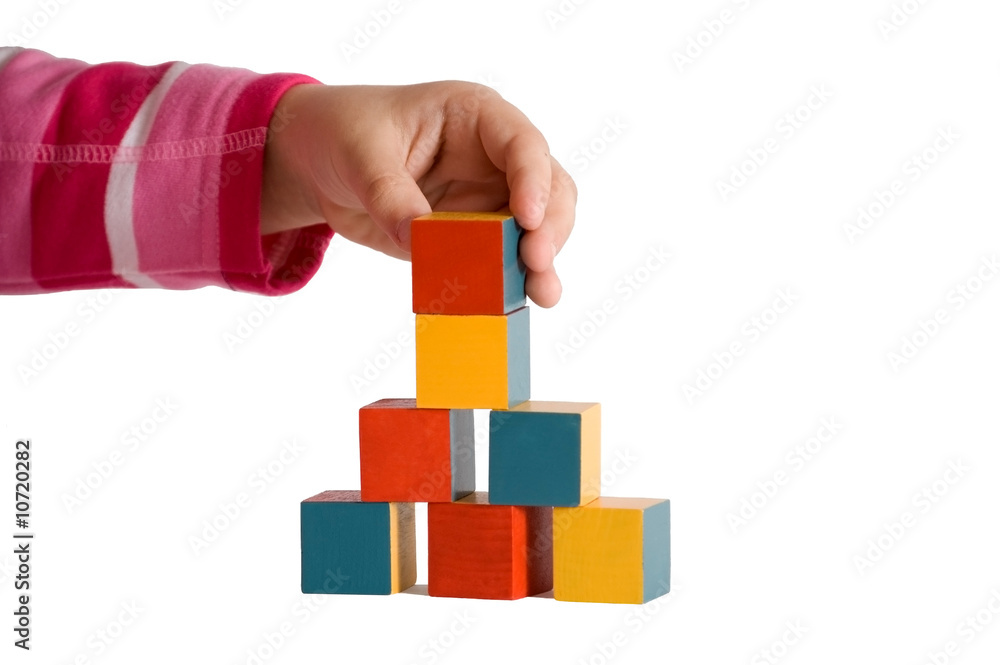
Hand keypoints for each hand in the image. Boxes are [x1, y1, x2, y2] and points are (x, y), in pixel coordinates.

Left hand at [260, 82, 575, 306]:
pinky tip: (515, 303)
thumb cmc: (347, 133)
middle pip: (548, 188)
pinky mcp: (475, 235)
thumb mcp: (361, 155)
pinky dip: (512, 280)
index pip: (521, 143)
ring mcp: (488, 197)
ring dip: (542, 261)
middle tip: (535, 262)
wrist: (321, 163)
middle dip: (549, 227)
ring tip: (542, 294)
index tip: (528, 219)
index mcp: (475, 116)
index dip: (533, 180)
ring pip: (538, 228)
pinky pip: (503, 258)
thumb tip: (419, 239)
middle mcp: (493, 157)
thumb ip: (390, 195)